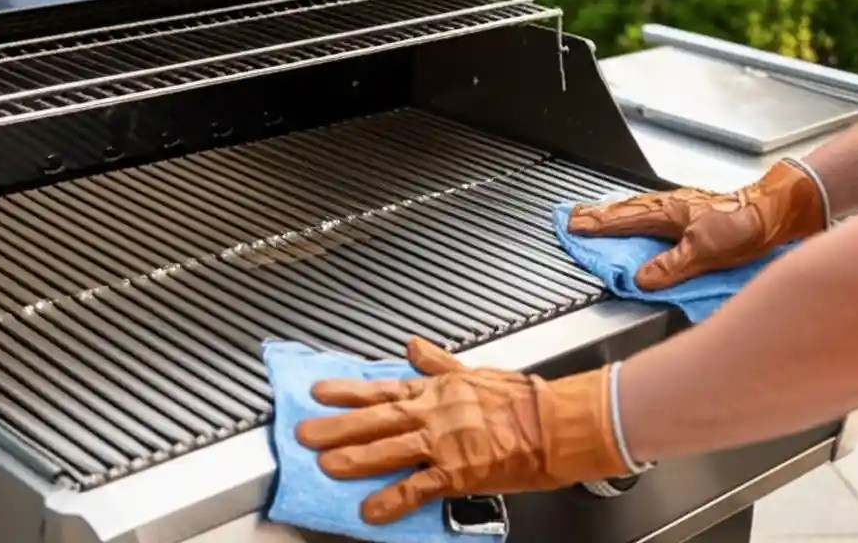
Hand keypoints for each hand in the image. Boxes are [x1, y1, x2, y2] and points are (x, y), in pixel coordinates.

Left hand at [295, 338, 628, 524]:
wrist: (553, 422)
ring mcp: (442, 443)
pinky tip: (370, 510)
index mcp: (435, 391)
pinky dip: (393, 499)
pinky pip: (418, 487)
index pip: (382, 389)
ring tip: (326, 466)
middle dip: (337, 427)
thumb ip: (438, 362)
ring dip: (354, 458)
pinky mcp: (457, 472)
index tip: (318, 392)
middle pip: (375, 419)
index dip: (347, 391)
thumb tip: (413, 347)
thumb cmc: (521, 398)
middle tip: (304, 433)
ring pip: (388, 450)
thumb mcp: (474, 370)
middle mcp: (432, 414)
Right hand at [568, 160, 825, 289]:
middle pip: (625, 209)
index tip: (571, 226)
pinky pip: (653, 211)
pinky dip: (636, 214)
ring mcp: (682, 206)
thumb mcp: (705, 252)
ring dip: (614, 212)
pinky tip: (639, 218)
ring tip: (597, 216)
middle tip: (573, 216)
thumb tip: (640, 278)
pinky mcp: (694, 211)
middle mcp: (670, 206)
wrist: (779, 209)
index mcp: (667, 214)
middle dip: (597, 214)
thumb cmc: (744, 225)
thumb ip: (670, 266)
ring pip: (638, 208)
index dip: (596, 225)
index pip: (622, 221)